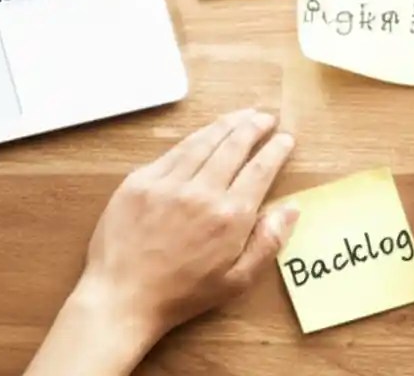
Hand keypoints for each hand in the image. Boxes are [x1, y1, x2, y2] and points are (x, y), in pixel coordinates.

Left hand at [24, 109, 297, 375]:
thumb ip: (268, 243)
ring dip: (226, 124)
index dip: (275, 150)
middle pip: (234, 146)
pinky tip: (203, 134)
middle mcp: (201, 192)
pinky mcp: (140, 180)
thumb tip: (291, 209)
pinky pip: (173, 151)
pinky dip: (194, 137)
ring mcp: (168, 182)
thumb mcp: (236, 281)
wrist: (122, 297)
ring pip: (204, 141)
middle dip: (254, 127)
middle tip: (266, 117)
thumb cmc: (181, 295)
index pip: (260, 170)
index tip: (285, 138)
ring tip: (241, 115)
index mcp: (230, 216)